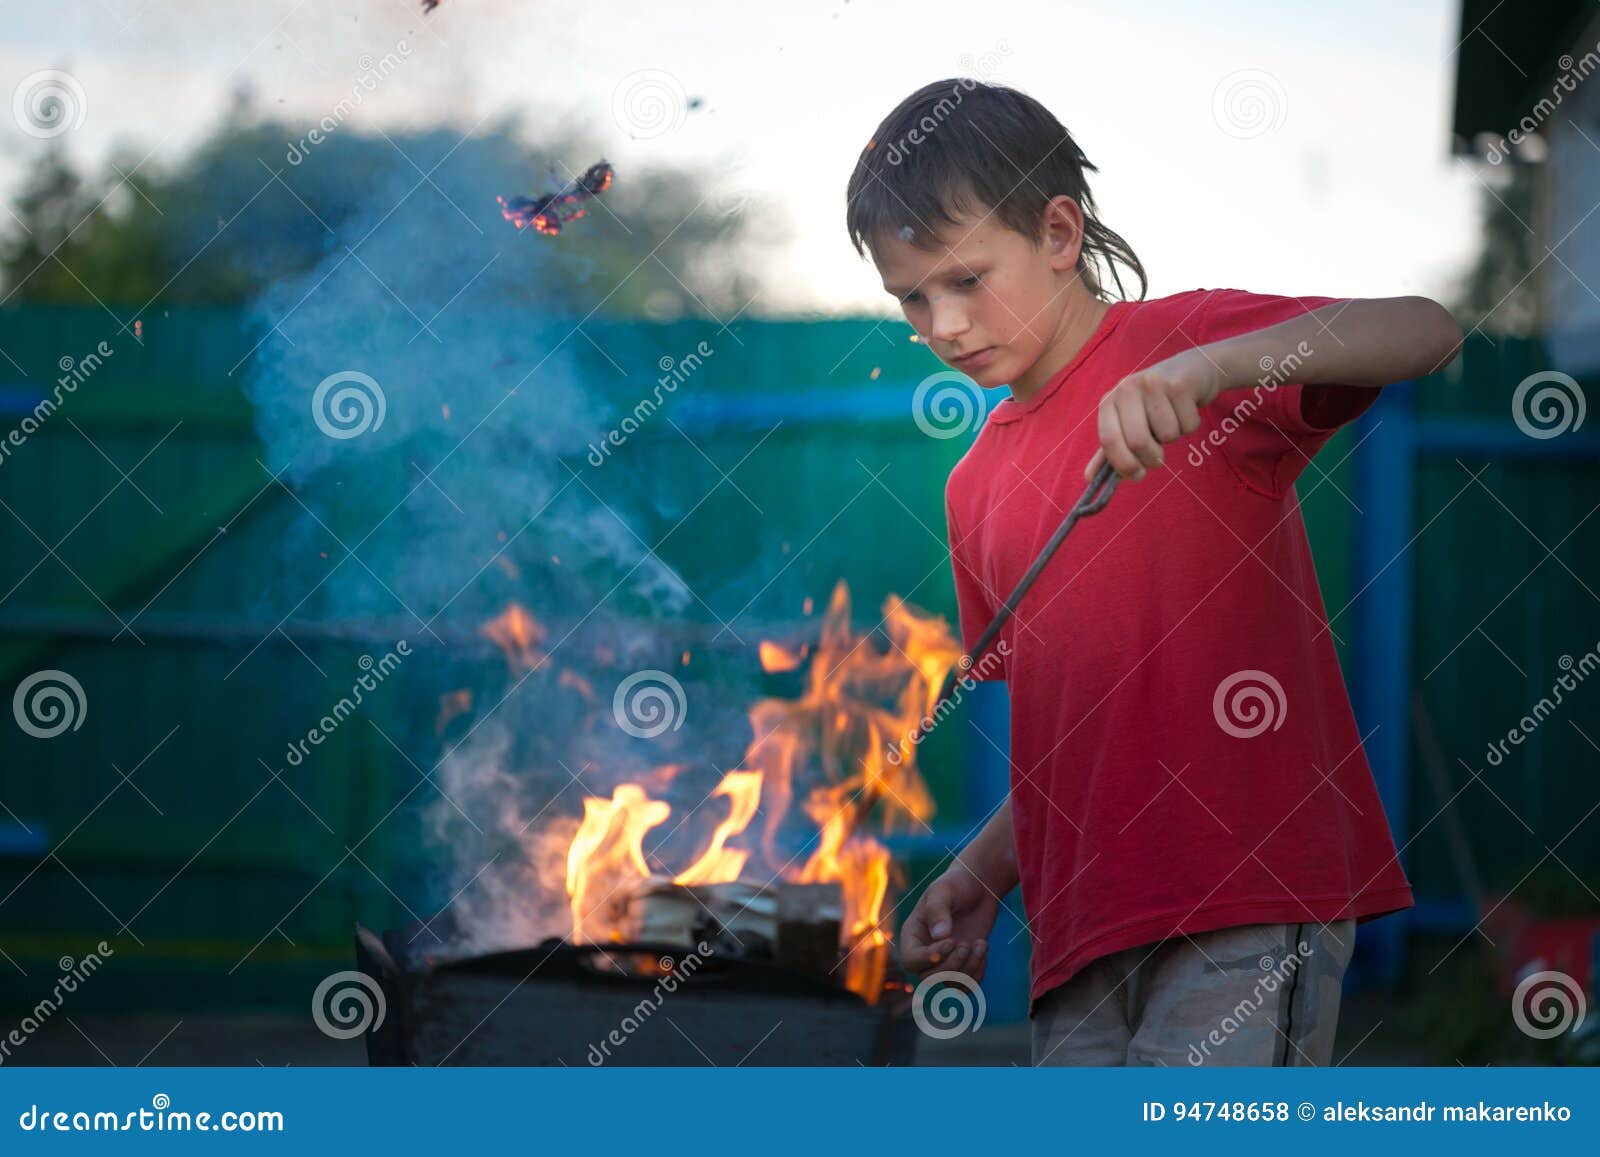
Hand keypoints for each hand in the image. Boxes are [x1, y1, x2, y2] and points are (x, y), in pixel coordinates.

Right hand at [900, 863, 1001, 982]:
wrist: (979, 887)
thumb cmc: (956, 884)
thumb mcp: (943, 891)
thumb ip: (938, 910)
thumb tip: (939, 936)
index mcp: (913, 935)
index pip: (911, 960)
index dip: (929, 958)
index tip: (951, 941)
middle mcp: (925, 951)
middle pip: (929, 978)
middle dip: (951, 965)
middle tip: (966, 943)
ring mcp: (945, 960)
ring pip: (949, 984)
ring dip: (968, 969)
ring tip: (980, 944)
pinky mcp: (963, 964)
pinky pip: (966, 985)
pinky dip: (978, 973)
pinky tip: (983, 947)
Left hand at [1083, 347, 1222, 482]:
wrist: (1190, 369)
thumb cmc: (1154, 403)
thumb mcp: (1127, 420)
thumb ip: (1110, 448)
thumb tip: (1089, 478)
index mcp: (1109, 401)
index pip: (1109, 440)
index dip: (1123, 465)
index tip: (1137, 475)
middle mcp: (1127, 388)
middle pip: (1137, 442)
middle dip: (1152, 459)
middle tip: (1158, 457)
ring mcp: (1153, 384)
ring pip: (1167, 435)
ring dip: (1173, 437)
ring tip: (1172, 419)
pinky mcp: (1180, 385)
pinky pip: (1188, 425)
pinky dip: (1190, 425)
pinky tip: (1185, 408)